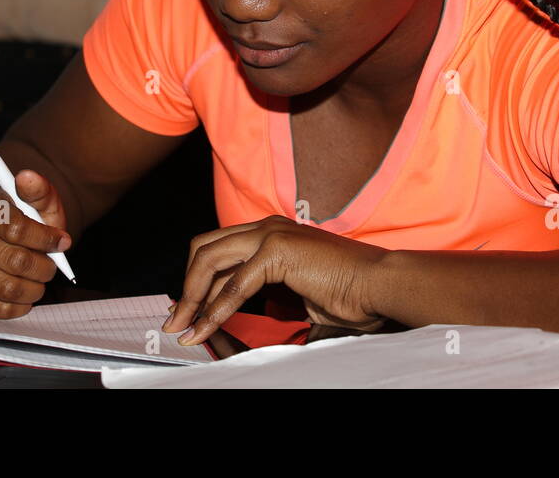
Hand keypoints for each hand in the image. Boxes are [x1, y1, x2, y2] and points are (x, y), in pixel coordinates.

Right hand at [0, 169, 73, 317]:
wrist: (16, 237)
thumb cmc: (31, 219)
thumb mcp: (42, 201)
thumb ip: (39, 190)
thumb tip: (28, 177)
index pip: (16, 229)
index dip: (45, 239)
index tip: (62, 242)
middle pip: (14, 261)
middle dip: (43, 267)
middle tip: (50, 265)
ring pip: (6, 287)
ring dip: (34, 288)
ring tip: (39, 279)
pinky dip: (18, 306)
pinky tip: (25, 294)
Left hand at [160, 215, 389, 345]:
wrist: (381, 286)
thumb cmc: (351, 296)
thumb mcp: (297, 298)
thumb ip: (268, 303)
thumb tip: (246, 330)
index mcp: (272, 233)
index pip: (219, 250)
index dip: (198, 282)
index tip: (187, 313)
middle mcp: (267, 227)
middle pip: (205, 248)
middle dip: (187, 286)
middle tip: (177, 321)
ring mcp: (271, 234)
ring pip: (210, 260)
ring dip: (192, 298)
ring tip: (183, 329)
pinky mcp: (277, 251)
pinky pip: (234, 285)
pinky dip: (216, 310)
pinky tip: (205, 330)